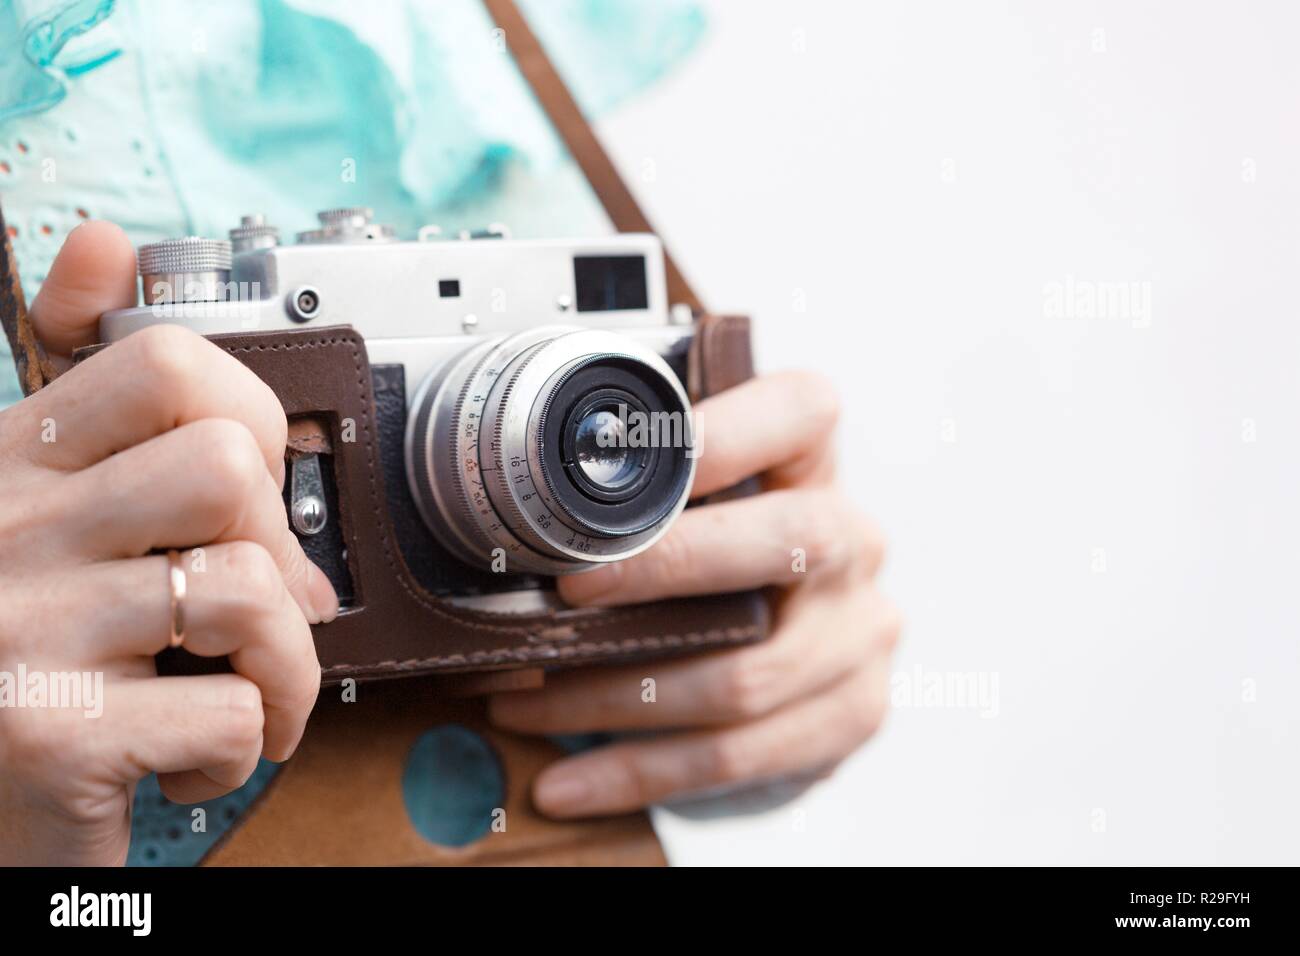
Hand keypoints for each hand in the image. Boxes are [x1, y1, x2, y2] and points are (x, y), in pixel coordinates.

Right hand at [0, 222, 336, 864]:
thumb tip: (99, 240)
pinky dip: (247, 746)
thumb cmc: (22, 664)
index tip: (249, 488)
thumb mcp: (35, 517)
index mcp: (7, 467)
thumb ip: (83, 401)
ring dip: (283, 662)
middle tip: (250, 606)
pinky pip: (231, 707)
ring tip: (241, 692)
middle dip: (277, 548)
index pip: (165, 365)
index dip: (251, 418)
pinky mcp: (49, 735)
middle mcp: (1, 532)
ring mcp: (20, 631)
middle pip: (228, 468)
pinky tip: (194, 763)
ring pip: (251, 587)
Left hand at [488, 370, 899, 817]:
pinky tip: (567, 781)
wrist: (800, 648)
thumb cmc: (718, 555)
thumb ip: (641, 475)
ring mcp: (859, 634)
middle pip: (785, 544)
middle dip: (666, 568)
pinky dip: (639, 773)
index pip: (800, 412)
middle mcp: (852, 543)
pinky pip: (737, 758)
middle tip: (568, 589)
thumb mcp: (694, 497)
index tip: (633, 452)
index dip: (728, 429)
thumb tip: (515, 461)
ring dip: (615, 696)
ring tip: (522, 701)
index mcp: (814, 465)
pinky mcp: (848, 715)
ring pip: (743, 676)